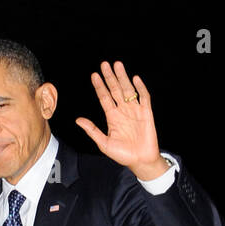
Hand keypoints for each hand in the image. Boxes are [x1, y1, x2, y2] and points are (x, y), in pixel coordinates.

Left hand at [75, 60, 164, 177]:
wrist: (140, 161)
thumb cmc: (123, 155)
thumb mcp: (104, 143)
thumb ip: (92, 130)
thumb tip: (78, 120)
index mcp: (112, 117)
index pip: (105, 97)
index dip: (99, 86)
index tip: (94, 75)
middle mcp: (123, 111)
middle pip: (115, 89)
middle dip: (110, 77)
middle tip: (104, 64)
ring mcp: (135, 111)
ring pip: (128, 90)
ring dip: (122, 77)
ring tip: (117, 65)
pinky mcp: (146, 113)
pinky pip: (143, 98)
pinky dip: (140, 88)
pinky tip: (135, 79)